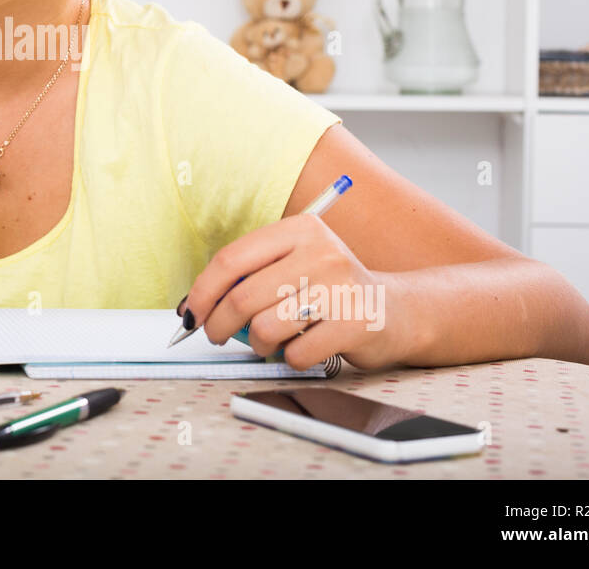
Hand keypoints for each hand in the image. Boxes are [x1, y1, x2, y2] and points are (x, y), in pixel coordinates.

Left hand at [178, 214, 405, 370]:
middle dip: (219, 324)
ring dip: (257, 344)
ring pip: (265, 328)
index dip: (203, 291)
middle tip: (216, 334)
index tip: (191, 312)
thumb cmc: (331, 288)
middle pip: (242, 297)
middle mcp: (321, 252)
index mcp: (300, 229)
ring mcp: (340, 288)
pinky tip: (302, 347)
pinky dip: (289, 358)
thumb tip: (196, 305)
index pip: (232, 259)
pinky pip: (296, 354)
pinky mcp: (355, 324)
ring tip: (269, 341)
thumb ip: (250, 275)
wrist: (397, 309)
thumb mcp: (294, 263)